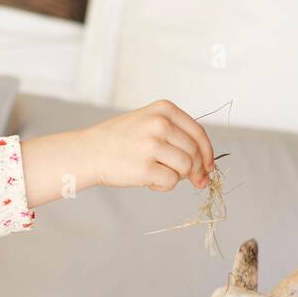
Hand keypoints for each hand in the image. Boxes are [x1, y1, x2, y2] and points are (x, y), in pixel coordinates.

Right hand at [83, 99, 215, 191]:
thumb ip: (176, 136)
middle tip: (193, 181)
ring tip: (157, 175)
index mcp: (164, 109)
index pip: (198, 133)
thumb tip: (205, 167)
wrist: (89, 152)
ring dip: (176, 177)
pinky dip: (163, 186)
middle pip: (194, 153)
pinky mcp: (144, 168)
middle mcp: (159, 124)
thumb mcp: (148, 122)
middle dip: (196, 170)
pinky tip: (149, 182)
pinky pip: (170, 182)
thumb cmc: (119, 140)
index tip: (208, 167)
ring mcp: (151, 146)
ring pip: (185, 168)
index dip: (207, 153)